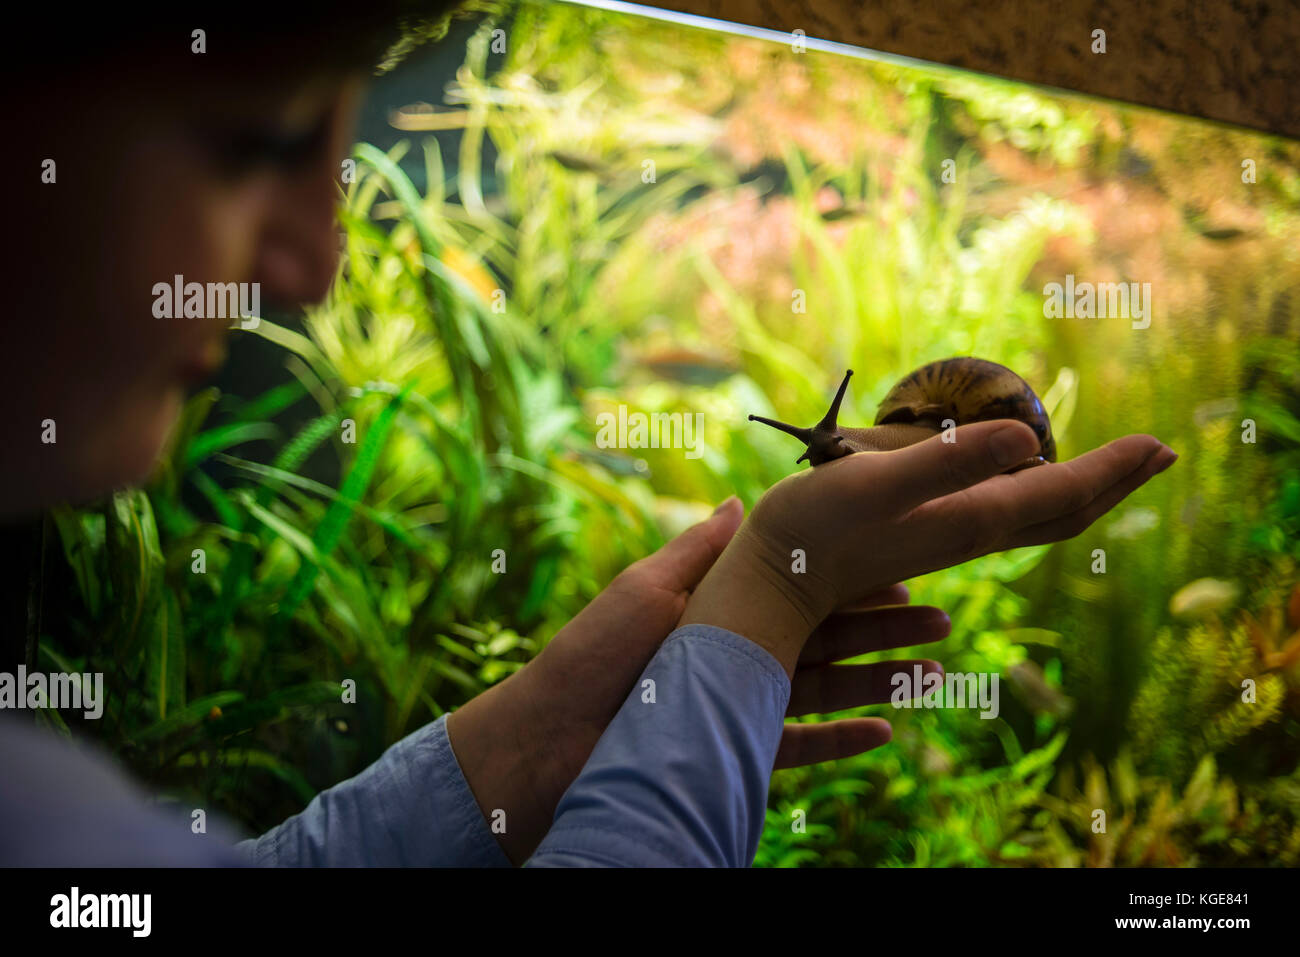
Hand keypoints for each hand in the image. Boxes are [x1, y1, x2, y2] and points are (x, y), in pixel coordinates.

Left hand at [446, 500, 946, 861]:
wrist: (545, 742)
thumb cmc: (590, 657)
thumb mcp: (644, 590)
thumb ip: (698, 551)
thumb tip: (740, 498)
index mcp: (720, 610)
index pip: (800, 591)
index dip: (852, 582)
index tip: (905, 570)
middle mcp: (734, 655)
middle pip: (824, 639)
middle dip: (881, 629)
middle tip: (942, 620)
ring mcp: (735, 705)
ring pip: (822, 689)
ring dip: (876, 681)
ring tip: (928, 671)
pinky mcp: (730, 751)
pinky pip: (797, 745)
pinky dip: (841, 740)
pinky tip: (885, 730)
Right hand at [679, 420, 1177, 675]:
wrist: (764, 588)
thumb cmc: (809, 532)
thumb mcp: (874, 485)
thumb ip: (945, 462)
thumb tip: (1030, 439)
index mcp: (969, 520)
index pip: (1061, 494)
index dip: (1113, 468)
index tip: (1160, 443)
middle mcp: (965, 534)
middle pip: (1057, 513)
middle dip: (1112, 482)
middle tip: (1156, 452)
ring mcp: (942, 541)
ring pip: (1029, 520)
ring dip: (1077, 491)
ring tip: (1105, 469)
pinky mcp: (916, 540)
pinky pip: (995, 520)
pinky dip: (1028, 499)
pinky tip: (1016, 482)